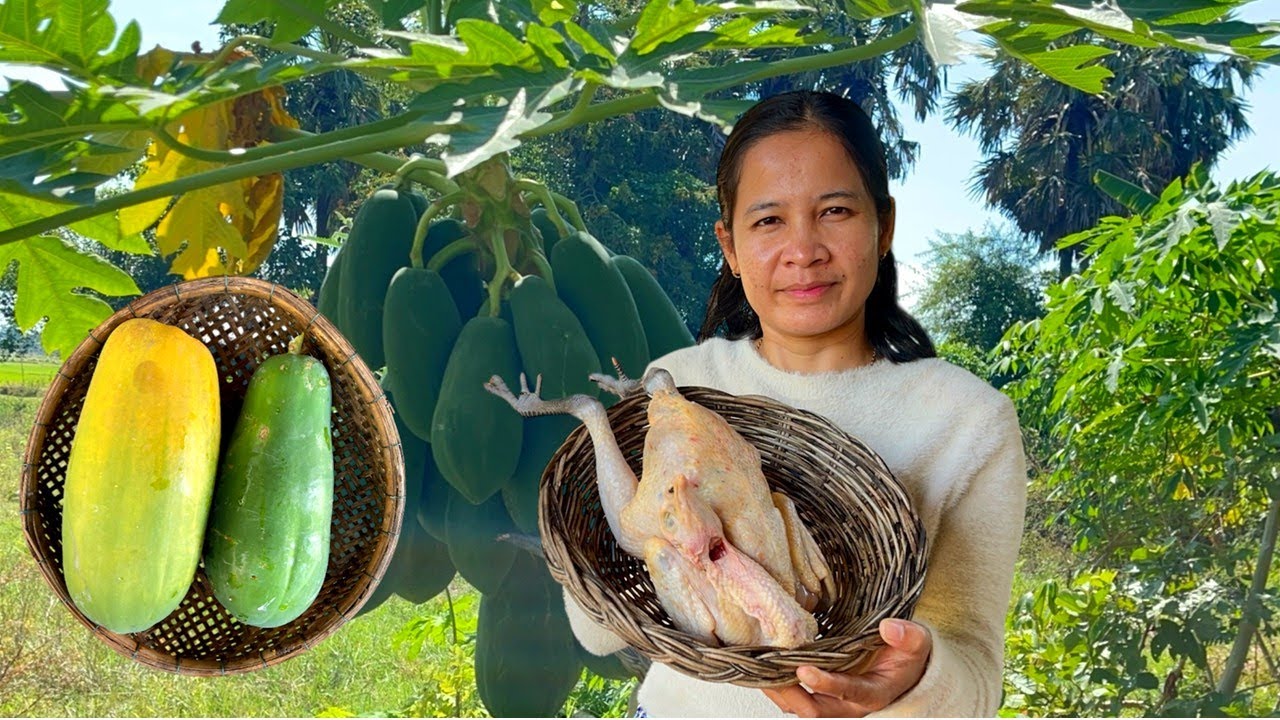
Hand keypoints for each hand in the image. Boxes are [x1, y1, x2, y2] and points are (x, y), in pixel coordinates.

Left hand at [763, 618, 930, 717]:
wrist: (905, 670)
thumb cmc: (907, 655)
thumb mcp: (917, 642)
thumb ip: (908, 636)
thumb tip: (889, 628)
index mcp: (873, 692)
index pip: (847, 691)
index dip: (825, 683)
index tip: (804, 670)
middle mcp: (850, 704)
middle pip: (813, 708)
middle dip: (789, 692)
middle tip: (767, 670)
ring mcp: (834, 703)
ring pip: (800, 707)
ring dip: (779, 691)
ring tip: (759, 669)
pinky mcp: (822, 697)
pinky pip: (796, 700)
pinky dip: (780, 687)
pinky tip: (763, 669)